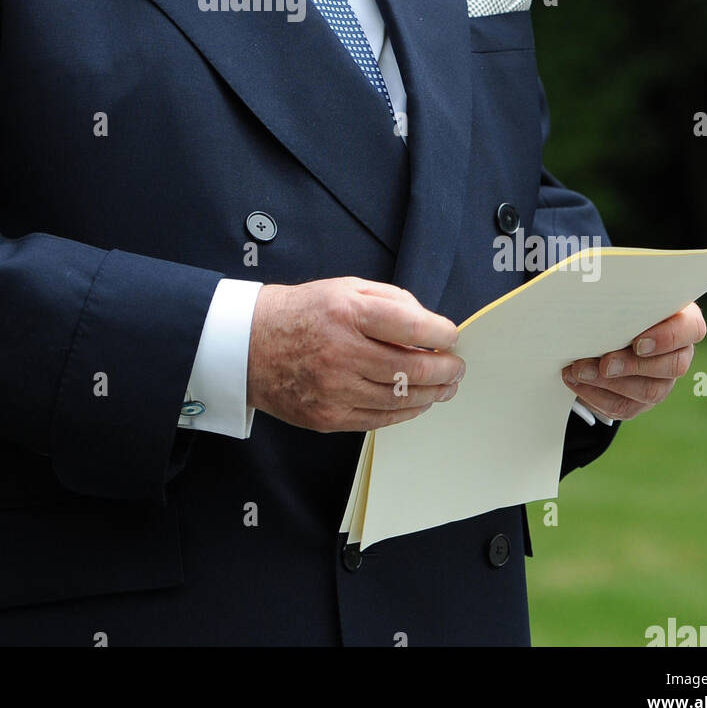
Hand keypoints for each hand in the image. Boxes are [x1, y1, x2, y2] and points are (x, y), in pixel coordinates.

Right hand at [247, 278, 463, 431]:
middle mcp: (342, 352)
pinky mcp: (328, 416)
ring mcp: (334, 389)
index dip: (442, 334)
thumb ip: (391, 299)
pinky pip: (379, 420)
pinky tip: (417, 402)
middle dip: (446, 370)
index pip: (412, 326)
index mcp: (348, 312)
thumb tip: (429, 324)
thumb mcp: (345, 287)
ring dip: (432, 394)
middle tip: (457, 367)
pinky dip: (406, 412)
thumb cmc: (303, 313)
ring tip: (445, 387)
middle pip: (412, 369)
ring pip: (400, 399)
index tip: (451, 336)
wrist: (249, 346)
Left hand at [562, 302, 706, 419]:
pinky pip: (626, 407)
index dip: (668, 338)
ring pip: (650, 391)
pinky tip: (576, 383)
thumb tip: (593, 279)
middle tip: (604, 363)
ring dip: (610, 383)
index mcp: (681, 319)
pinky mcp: (642, 400)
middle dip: (633, 366)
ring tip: (578, 371)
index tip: (638, 342)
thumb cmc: (614, 300)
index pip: (692, 329)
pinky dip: (598, 396)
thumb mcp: (618, 290)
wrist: (599, 325)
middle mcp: (678, 352)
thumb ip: (616, 290)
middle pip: (672, 366)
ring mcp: (663, 380)